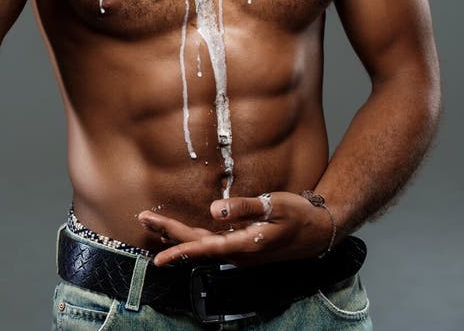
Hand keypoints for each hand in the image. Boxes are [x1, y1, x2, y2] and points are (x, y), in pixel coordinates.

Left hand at [138, 192, 331, 266]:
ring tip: (153, 226)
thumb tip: (214, 209)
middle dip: (168, 234)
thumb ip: (244, 207)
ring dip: (176, 235)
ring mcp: (239, 250)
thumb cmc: (298, 215)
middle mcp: (237, 252)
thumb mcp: (275, 206)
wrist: (319, 231)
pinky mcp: (241, 244)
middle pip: (195, 244)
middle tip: (143, 219)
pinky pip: (210, 242)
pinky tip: (182, 233)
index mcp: (243, 245)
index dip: (179, 249)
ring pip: (201, 244)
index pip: (203, 248)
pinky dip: (191, 236)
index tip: (158, 258)